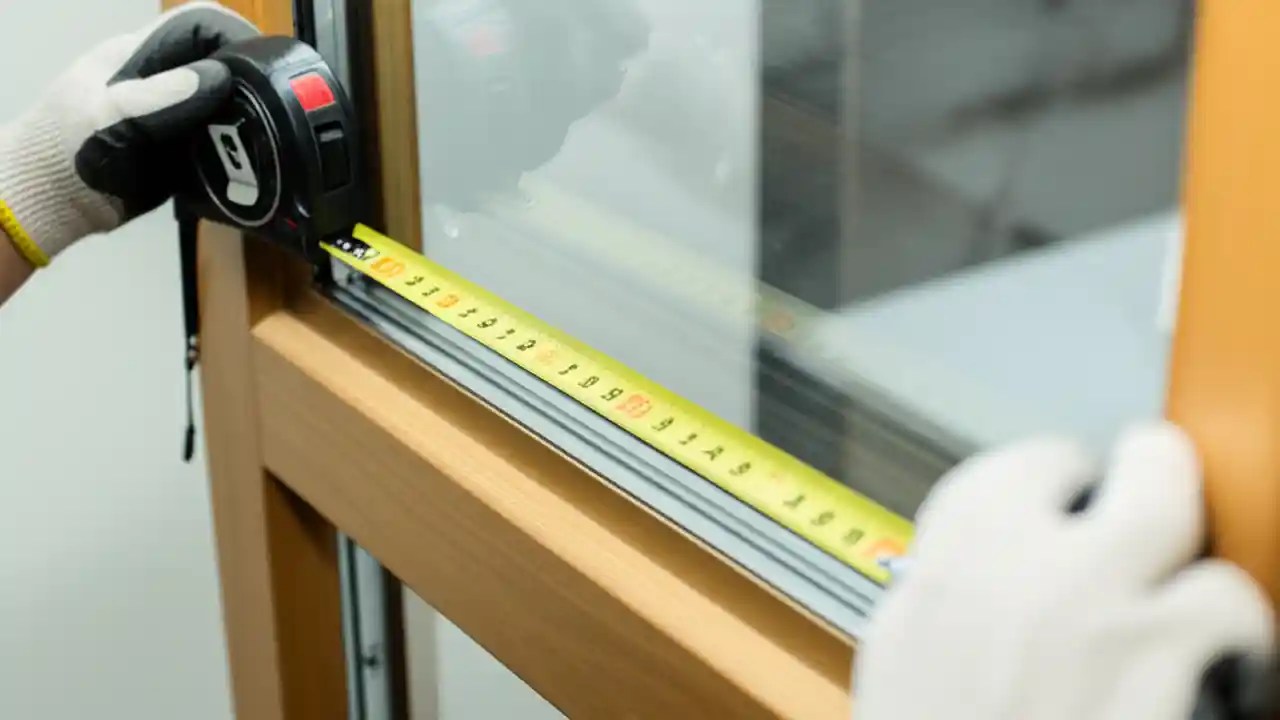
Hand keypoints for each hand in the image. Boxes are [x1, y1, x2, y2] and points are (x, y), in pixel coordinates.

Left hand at [0, 1, 257, 266]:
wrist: (51, 204)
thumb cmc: (68, 152)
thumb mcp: (111, 119)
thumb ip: (160, 98)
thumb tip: (218, 76)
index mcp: (138, 55)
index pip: (196, 24)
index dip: (233, 35)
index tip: (263, 64)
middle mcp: (159, 78)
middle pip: (216, 63)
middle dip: (247, 79)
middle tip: (276, 105)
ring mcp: (169, 114)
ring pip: (221, 102)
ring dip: (246, 116)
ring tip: (270, 135)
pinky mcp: (178, 147)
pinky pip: (216, 138)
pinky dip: (234, 146)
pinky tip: (249, 160)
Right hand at [853, 422, 1274, 719]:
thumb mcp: (898, 651)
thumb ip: (942, 587)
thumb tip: (979, 559)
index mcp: (954, 554)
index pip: (1032, 464)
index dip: (1061, 479)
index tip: (1071, 490)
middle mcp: (1035, 568)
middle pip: (1146, 470)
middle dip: (1160, 473)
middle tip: (1159, 483)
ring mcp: (1106, 623)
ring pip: (1205, 548)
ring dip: (1204, 576)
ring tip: (1195, 603)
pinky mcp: (1163, 683)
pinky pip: (1229, 621)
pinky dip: (1232, 640)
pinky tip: (1215, 667)